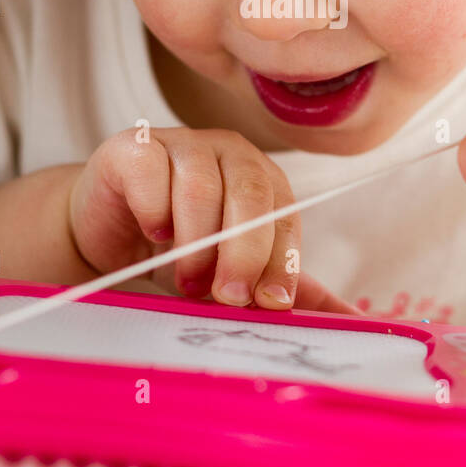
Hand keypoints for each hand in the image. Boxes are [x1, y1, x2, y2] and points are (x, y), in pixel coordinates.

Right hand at [68, 126, 356, 311]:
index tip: (270, 304)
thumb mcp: (238, 274)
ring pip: (201, 186)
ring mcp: (180, 143)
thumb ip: (292, 293)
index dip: (278, 262)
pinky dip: (154, 209)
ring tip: (185, 277)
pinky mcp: (133, 146)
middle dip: (242, 254)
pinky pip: (152, 173)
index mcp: (262, 178)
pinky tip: (152, 232)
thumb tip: (359, 324)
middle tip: (226, 296)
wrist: (107, 232)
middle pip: (250, 195)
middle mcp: (228, 151)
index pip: (283, 215)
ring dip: (195, 241)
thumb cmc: (179, 250)